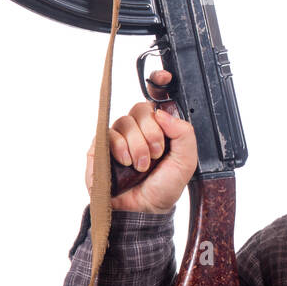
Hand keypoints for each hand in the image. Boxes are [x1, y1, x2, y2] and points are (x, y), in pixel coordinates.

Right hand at [85, 71, 197, 214]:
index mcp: (161, 125)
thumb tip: (163, 114)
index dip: (159, 80)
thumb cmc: (165, 185)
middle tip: (156, 154)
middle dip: (152, 132)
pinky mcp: (100, 147)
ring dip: (136, 145)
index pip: (158, 95)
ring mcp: (119, 135)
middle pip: (141, 109)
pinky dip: (118, 148)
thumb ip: (184, 134)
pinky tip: (125, 162)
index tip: (164, 77)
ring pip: (124, 122)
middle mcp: (139, 126)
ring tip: (141, 165)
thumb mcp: (186, 161)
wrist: (145, 209)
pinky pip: (106, 135)